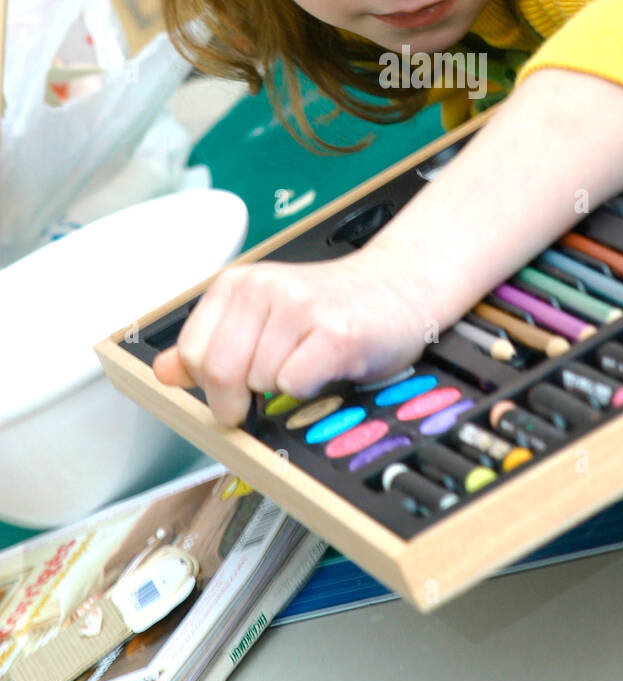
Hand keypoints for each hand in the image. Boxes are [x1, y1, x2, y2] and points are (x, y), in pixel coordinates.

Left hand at [151, 248, 442, 425]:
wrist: (400, 288)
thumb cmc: (334, 308)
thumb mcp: (263, 319)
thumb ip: (212, 346)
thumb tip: (165, 373)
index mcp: (239, 283)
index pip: (191, 354)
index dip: (212, 383)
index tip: (237, 384)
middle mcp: (265, 288)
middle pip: (220, 371)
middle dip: (240, 397)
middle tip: (271, 387)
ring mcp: (301, 307)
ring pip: (259, 381)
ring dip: (285, 388)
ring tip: (309, 362)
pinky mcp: (336, 332)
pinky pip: (295, 383)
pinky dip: (312, 388)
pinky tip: (329, 365)